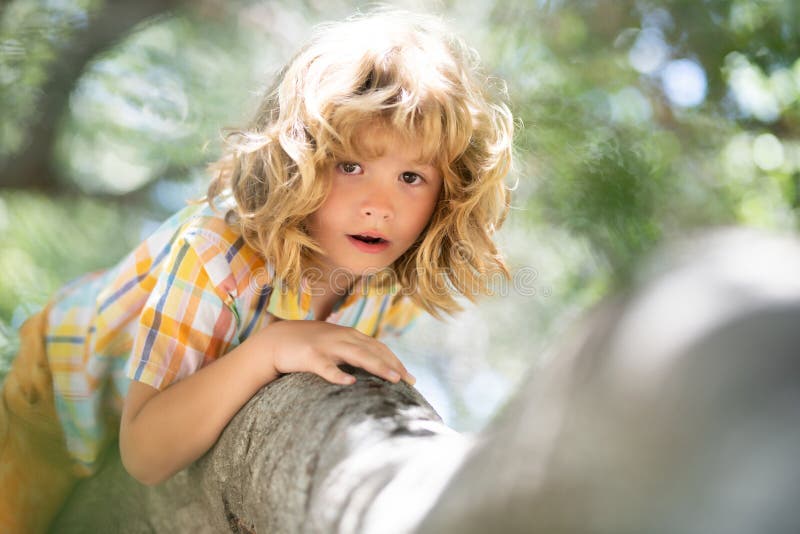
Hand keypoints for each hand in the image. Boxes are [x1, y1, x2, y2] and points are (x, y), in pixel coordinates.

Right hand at [253, 320, 415, 385]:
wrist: (275, 340)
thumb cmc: (308, 345)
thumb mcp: (334, 344)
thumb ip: (353, 351)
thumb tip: (375, 366)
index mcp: (350, 336)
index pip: (379, 348)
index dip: (395, 361)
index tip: (410, 378)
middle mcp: (342, 338)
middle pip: (374, 351)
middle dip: (394, 365)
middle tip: (410, 381)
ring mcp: (327, 346)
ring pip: (357, 355)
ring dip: (377, 366)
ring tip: (393, 379)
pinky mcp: (309, 356)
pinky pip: (326, 367)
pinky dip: (338, 374)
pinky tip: (349, 382)